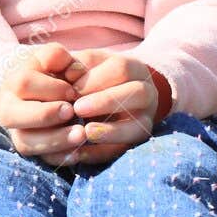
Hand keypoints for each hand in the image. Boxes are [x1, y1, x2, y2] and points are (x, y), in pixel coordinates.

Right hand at [0, 42, 94, 161]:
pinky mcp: (31, 151)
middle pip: (14, 115)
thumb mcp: (53, 59)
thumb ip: (58, 56)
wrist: (49, 95)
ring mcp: (17, 133)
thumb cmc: (54, 73)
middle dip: (45, 114)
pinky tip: (78, 153)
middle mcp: (8, 109)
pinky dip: (59, 158)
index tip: (74, 92)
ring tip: (81, 135)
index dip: (50, 88)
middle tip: (71, 112)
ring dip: (54, 140)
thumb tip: (70, 70)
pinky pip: (40, 160)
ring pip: (26, 143)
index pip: (24, 84)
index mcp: (13, 83)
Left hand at [51, 49, 159, 167]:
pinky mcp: (135, 142)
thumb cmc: (88, 77)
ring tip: (86, 131)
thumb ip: (74, 63)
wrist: (104, 98)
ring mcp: (145, 119)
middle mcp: (146, 93)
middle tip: (77, 108)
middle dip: (106, 101)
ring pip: (138, 126)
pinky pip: (124, 150)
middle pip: (137, 93)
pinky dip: (101, 153)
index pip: (121, 68)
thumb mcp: (82, 65)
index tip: (71, 86)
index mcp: (133, 68)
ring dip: (111, 131)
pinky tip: (80, 153)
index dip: (95, 78)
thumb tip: (69, 71)